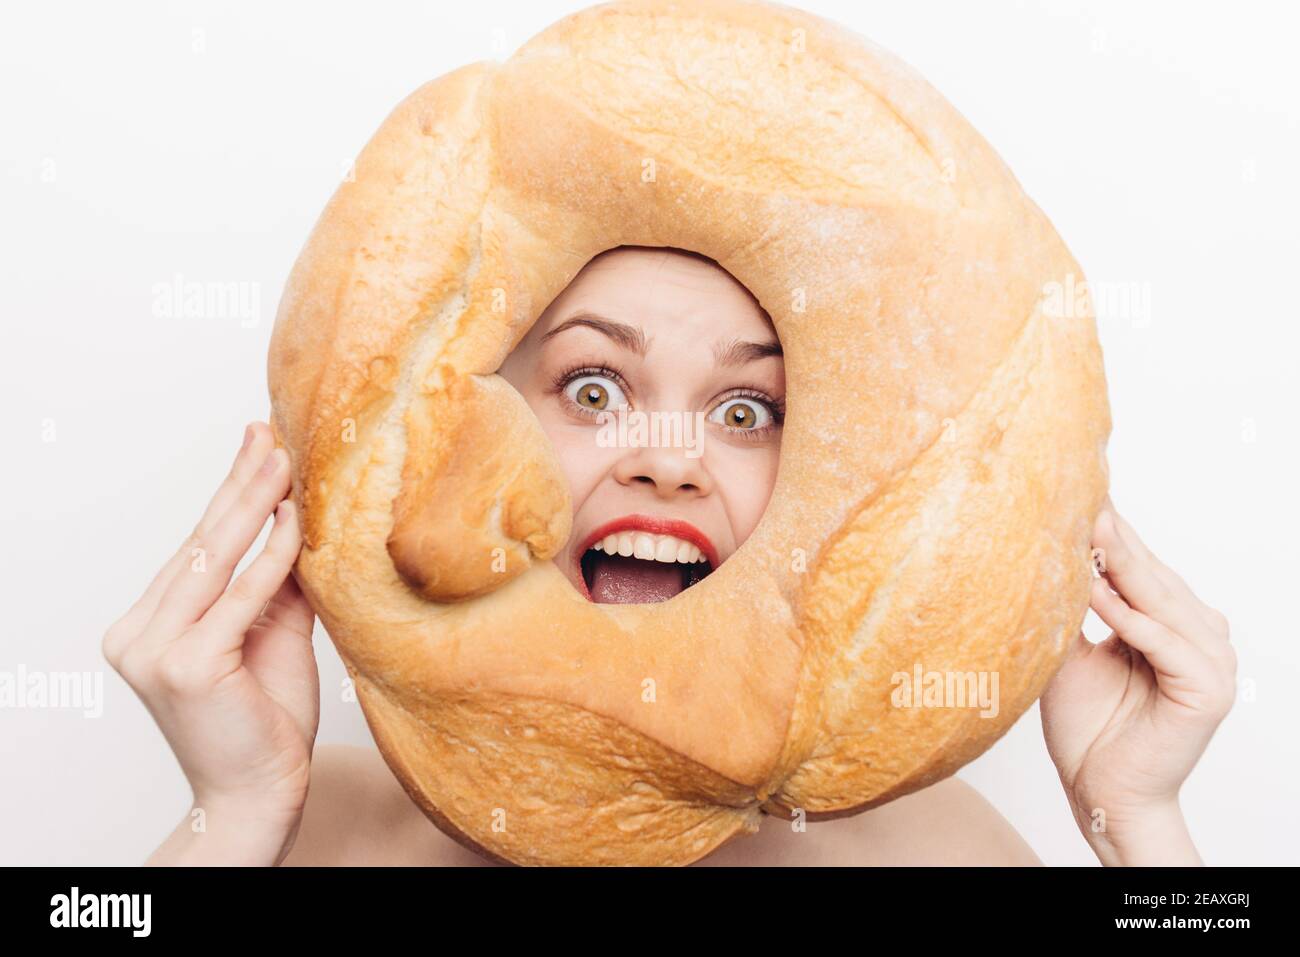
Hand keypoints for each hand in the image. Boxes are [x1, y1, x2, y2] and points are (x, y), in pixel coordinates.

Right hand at [103, 422, 319, 864]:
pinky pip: (241, 597)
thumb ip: (274, 584)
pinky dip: (272, 556)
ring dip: (254, 503)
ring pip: (215, 560)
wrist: (259, 793)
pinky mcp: (186, 665)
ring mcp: (155, 650)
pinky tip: (294, 519)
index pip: (197, 547)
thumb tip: (298, 520)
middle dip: (240, 484)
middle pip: (201, 544)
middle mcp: (140, 633)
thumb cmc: (266, 718)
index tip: (257, 444)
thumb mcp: (271, 635)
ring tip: (283, 458)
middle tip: (269, 434)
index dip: (230, 494)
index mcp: (149, 624)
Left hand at [1040, 497, 1235, 865]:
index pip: (1142, 571)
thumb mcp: (1070, 656)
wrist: (1101, 792)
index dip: (1111, 536)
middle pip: (1152, 580)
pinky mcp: (1208, 690)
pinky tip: (1097, 592)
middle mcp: (1201, 638)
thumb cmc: (1087, 729)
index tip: (1077, 496)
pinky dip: (1129, 618)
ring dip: (1122, 568)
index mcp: (1174, 626)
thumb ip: (1070, 611)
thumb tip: (1043, 557)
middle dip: (1116, 540)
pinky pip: (1163, 643)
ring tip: (1087, 529)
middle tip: (1083, 497)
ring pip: (1160, 604)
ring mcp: (1212, 663)